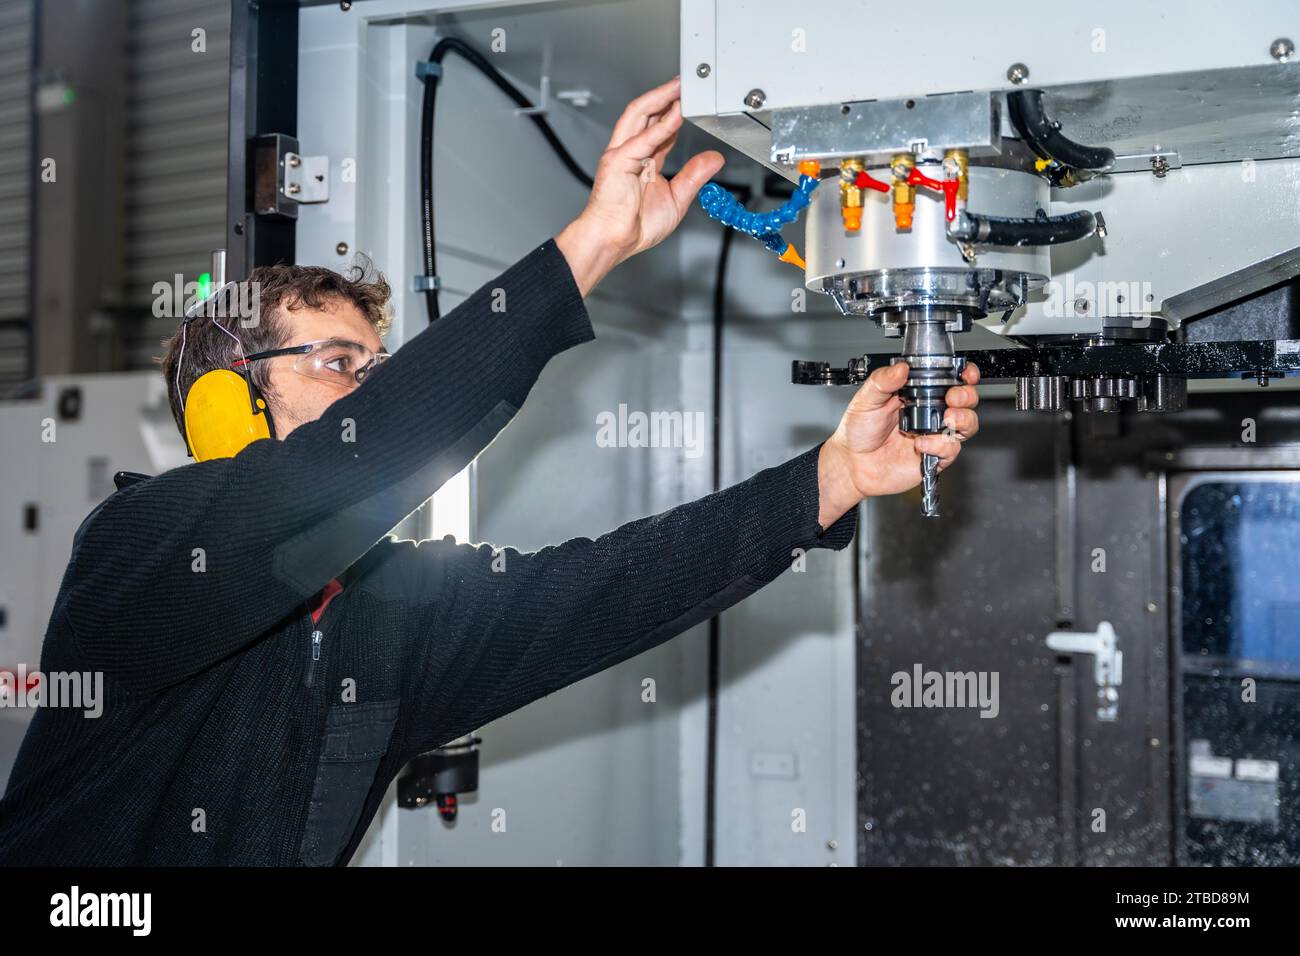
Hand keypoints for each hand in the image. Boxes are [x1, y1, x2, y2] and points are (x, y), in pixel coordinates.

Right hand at [556, 77, 724, 295]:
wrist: (613, 241)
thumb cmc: (634, 226)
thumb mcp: (677, 199)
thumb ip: (694, 177)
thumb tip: (714, 159)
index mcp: (644, 159)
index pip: (661, 127)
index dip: (676, 111)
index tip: (693, 100)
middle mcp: (632, 151)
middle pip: (648, 113)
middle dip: (666, 94)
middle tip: (687, 81)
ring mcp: (622, 153)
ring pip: (640, 115)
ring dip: (660, 98)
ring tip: (679, 86)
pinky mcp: (618, 161)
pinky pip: (642, 139)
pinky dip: (660, 126)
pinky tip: (676, 115)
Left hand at [816, 362, 980, 527]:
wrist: (852, 464)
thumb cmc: (859, 431)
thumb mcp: (866, 399)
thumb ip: (883, 381)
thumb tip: (901, 367)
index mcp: (918, 394)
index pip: (950, 380)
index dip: (964, 374)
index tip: (965, 373)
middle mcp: (930, 413)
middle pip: (966, 401)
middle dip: (966, 395)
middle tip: (952, 398)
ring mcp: (934, 435)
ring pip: (967, 425)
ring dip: (963, 419)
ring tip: (946, 419)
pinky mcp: (934, 456)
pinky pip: (951, 450)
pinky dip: (940, 445)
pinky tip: (921, 443)